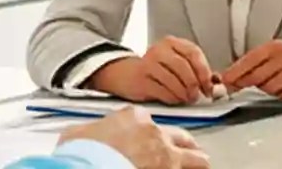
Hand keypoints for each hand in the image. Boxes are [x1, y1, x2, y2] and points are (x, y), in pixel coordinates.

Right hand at [60, 106, 211, 168]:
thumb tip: (79, 136)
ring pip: (194, 157)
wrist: (88, 164)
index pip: (149, 122)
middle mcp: (153, 132)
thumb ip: (90, 132)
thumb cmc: (82, 152)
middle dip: (186, 144)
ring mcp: (165, 153)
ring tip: (203, 164)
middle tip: (190, 150)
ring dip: (198, 161)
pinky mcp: (171, 168)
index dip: (150, 133)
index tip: (150, 141)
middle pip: (180, 136)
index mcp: (132, 117)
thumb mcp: (78, 133)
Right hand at [89, 36, 221, 104]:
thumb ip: (195, 70)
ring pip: (173, 80)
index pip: (193, 53)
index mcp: (172, 43)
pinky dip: (172, 98)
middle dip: (194, 84)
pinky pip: (162, 91)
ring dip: (183, 94)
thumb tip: (216, 82)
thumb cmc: (156, 70)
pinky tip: (173, 99)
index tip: (209, 86)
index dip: (204, 71)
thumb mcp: (175, 64)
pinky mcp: (141, 79)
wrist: (126, 74)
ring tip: (185, 98)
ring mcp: (148, 63)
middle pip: (184, 66)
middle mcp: (159, 50)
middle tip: (197, 95)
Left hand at [222, 39, 281, 100]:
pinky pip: (280, 95)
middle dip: (246, 82)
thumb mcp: (272, 56)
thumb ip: (252, 64)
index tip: (225, 79)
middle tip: (239, 85)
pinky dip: (278, 94)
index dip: (235, 71)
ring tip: (273, 81)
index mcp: (276, 47)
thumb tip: (227, 76)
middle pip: (256, 76)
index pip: (250, 60)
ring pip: (267, 88)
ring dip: (265, 88)